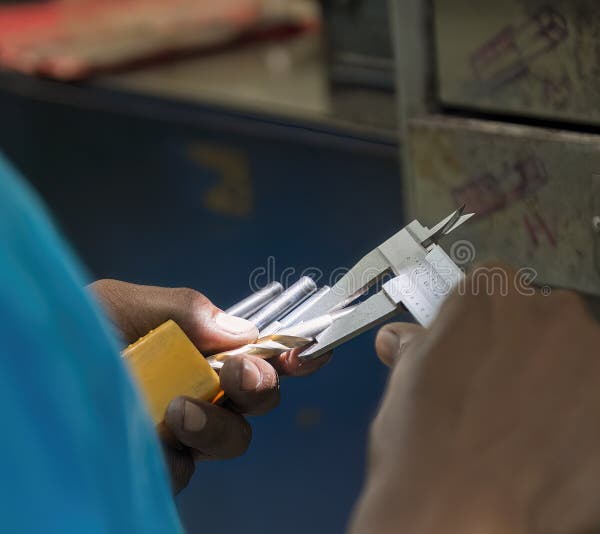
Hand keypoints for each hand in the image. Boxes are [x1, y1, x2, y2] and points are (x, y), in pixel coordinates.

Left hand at [90, 279, 329, 492]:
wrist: (29, 375)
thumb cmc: (72, 335)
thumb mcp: (121, 305)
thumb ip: (182, 310)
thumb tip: (242, 329)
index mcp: (199, 349)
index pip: (260, 351)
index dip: (294, 352)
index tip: (309, 350)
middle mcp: (200, 390)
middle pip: (260, 397)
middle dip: (261, 385)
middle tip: (240, 374)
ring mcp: (182, 433)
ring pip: (234, 439)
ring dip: (218, 425)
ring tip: (177, 412)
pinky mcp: (160, 468)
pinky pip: (186, 471)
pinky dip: (171, 454)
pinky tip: (144, 438)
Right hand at [350, 266, 599, 533]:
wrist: (464, 514)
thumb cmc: (424, 446)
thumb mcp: (405, 384)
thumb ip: (417, 348)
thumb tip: (400, 338)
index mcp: (493, 291)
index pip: (500, 292)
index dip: (494, 333)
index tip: (488, 362)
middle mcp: (553, 308)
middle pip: (552, 322)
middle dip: (539, 354)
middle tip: (516, 403)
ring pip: (591, 362)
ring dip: (575, 388)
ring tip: (546, 435)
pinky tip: (571, 455)